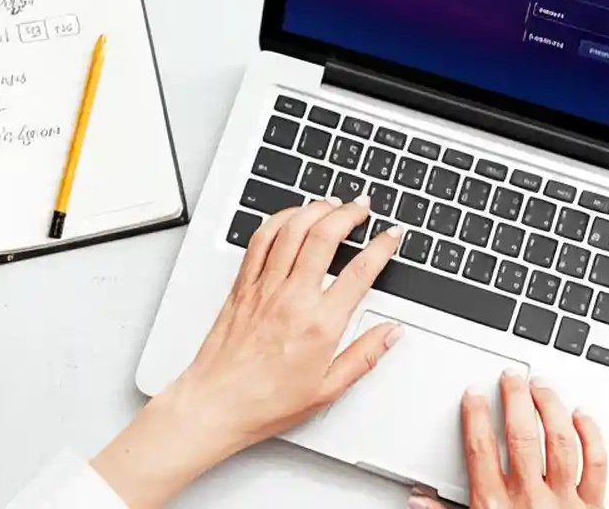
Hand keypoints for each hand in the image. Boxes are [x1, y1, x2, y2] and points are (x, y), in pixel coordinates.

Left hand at [92, 197, 403, 507]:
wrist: (215, 404)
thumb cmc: (266, 402)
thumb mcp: (328, 388)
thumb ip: (365, 355)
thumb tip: (391, 332)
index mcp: (320, 324)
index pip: (360, 272)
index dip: (382, 247)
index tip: (392, 236)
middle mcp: (293, 298)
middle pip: (325, 236)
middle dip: (349, 213)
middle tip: (363, 207)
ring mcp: (265, 288)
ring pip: (292, 229)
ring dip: (316, 209)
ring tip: (332, 204)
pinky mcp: (243, 286)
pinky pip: (261, 240)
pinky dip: (280, 220)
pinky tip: (291, 217)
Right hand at [410, 371, 606, 508]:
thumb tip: (417, 500)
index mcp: (494, 507)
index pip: (480, 448)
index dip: (474, 414)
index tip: (473, 394)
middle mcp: (529, 501)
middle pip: (521, 435)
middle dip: (515, 399)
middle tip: (511, 377)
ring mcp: (564, 502)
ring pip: (560, 441)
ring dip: (551, 407)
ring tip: (543, 386)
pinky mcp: (594, 508)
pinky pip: (596, 463)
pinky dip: (591, 434)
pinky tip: (582, 415)